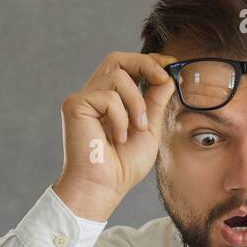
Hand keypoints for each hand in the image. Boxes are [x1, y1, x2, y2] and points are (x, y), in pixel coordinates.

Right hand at [54, 51, 179, 220]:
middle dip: (144, 64)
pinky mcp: (75, 106)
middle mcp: (94, 95)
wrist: (103, 187)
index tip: (171, 66)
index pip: (127, 66)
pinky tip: (117, 138)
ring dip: (137, 103)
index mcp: (111, 99)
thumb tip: (167, 76)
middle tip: (163, 80)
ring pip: (118, 76)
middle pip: (117, 59)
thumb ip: (156, 102)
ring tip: (136, 129)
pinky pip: (108, 97)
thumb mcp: (149, 129)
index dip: (149, 61)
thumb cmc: (123, 165)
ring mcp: (83, 99)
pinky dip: (121, 118)